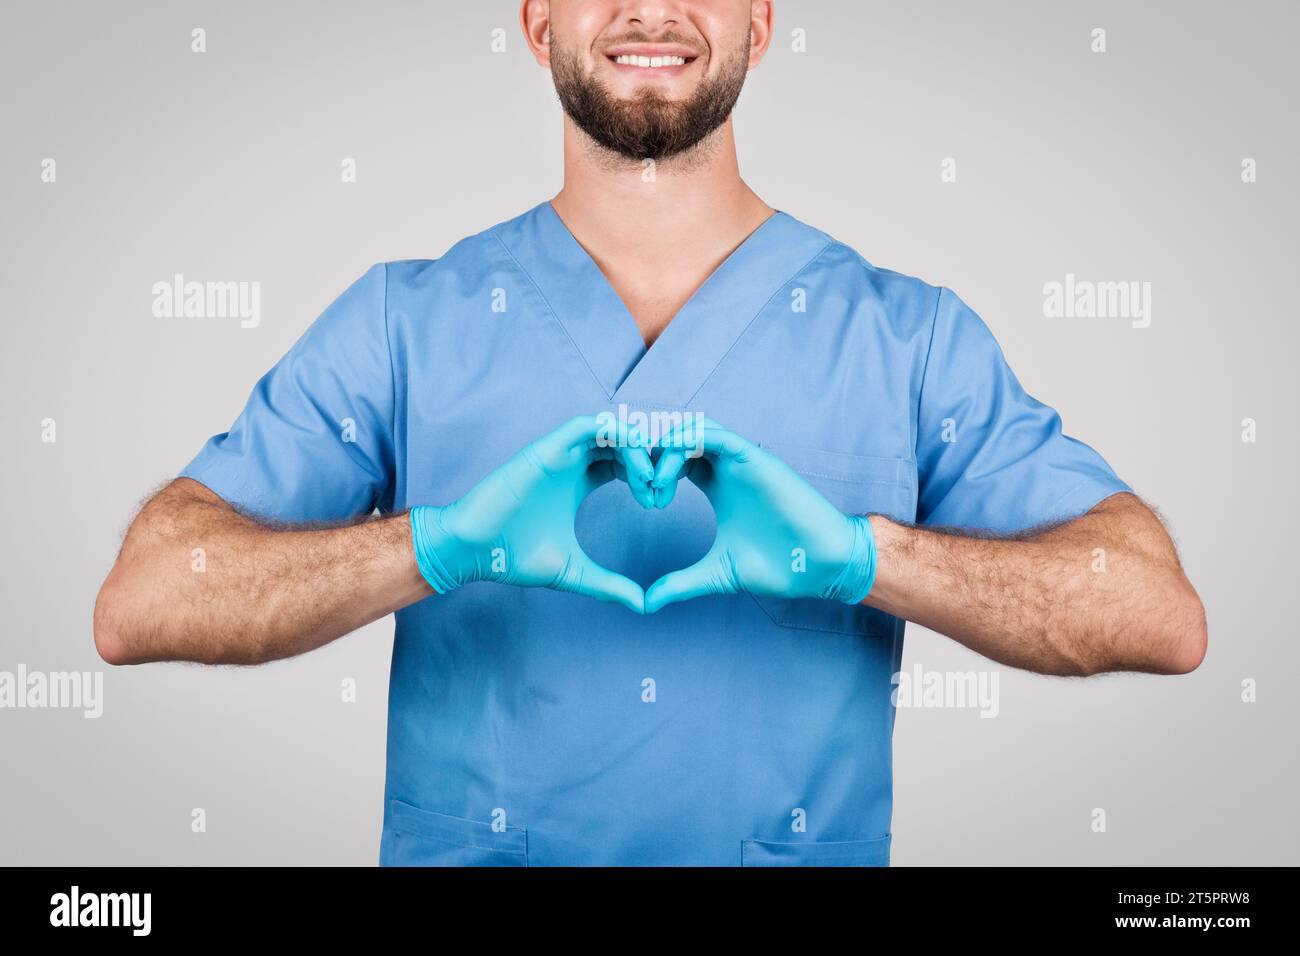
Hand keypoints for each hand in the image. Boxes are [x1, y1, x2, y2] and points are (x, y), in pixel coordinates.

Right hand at [409, 416, 654, 612]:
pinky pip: (587, 425)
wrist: (473, 549)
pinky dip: (615, 432)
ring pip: (609, 429)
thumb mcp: (574, 571)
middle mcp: (570, 462)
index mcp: (578, 482)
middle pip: (621, 442)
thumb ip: (609, 584)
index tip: (659, 500)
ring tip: (650, 479)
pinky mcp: (546, 449)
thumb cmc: (514, 556)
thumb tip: (642, 605)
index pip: (622, 462)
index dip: (646, 474)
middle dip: (647, 459)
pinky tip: (634, 457)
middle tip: (661, 489)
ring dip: (636, 446)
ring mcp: (559, 453)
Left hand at [643, 421, 876, 612]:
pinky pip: (716, 436)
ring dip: (665, 449)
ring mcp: (742, 461)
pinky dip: (687, 443)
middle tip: (640, 488)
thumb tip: (649, 603)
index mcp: (717, 484)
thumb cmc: (779, 565)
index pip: (675, 458)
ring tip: (653, 483)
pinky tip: (669, 474)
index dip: (651, 469)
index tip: (641, 498)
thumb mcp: (716, 573)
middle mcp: (728, 466)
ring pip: (693, 429)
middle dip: (651, 455)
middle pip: (679, 436)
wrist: (820, 566)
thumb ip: (682, 582)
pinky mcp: (755, 459)